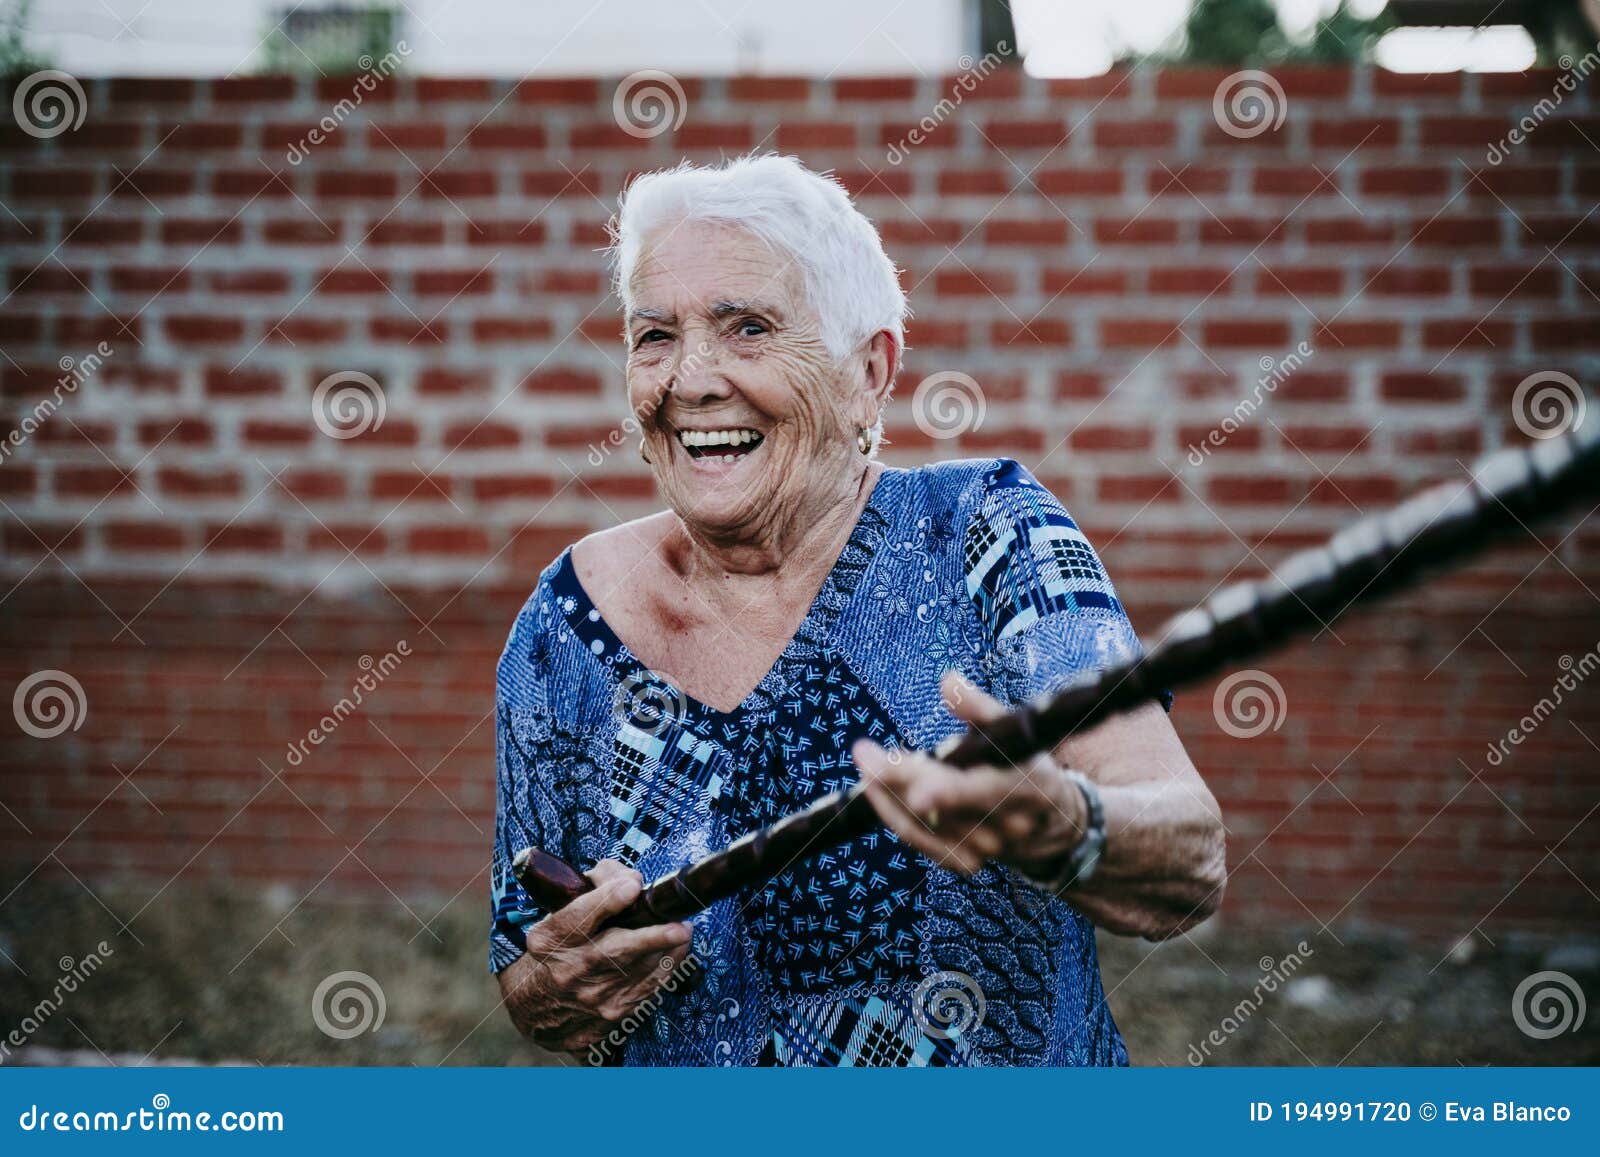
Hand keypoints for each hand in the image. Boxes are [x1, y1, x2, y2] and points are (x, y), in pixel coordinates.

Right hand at [501, 859, 693, 1053]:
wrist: (542, 1008)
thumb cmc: (559, 948)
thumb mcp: (557, 914)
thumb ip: (594, 889)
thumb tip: (632, 880)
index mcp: (553, 939)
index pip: (578, 918)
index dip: (607, 901)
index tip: (632, 886)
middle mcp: (572, 969)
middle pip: (615, 952)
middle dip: (651, 938)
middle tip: (679, 927)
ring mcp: (596, 996)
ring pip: (642, 971)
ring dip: (669, 949)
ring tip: (684, 930)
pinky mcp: (617, 1012)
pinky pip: (652, 987)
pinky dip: (670, 966)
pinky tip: (679, 948)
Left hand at [853, 671, 1086, 875]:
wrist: (1051, 823)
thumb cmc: (1025, 763)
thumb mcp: (1015, 731)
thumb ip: (980, 709)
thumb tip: (947, 680)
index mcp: (1027, 786)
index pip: (983, 790)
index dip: (947, 792)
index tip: (911, 785)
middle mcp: (1009, 824)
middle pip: (945, 807)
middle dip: (901, 779)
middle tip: (865, 752)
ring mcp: (988, 849)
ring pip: (927, 824)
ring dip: (890, 793)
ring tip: (868, 762)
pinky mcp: (967, 862)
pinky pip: (921, 841)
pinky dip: (894, 815)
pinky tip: (877, 791)